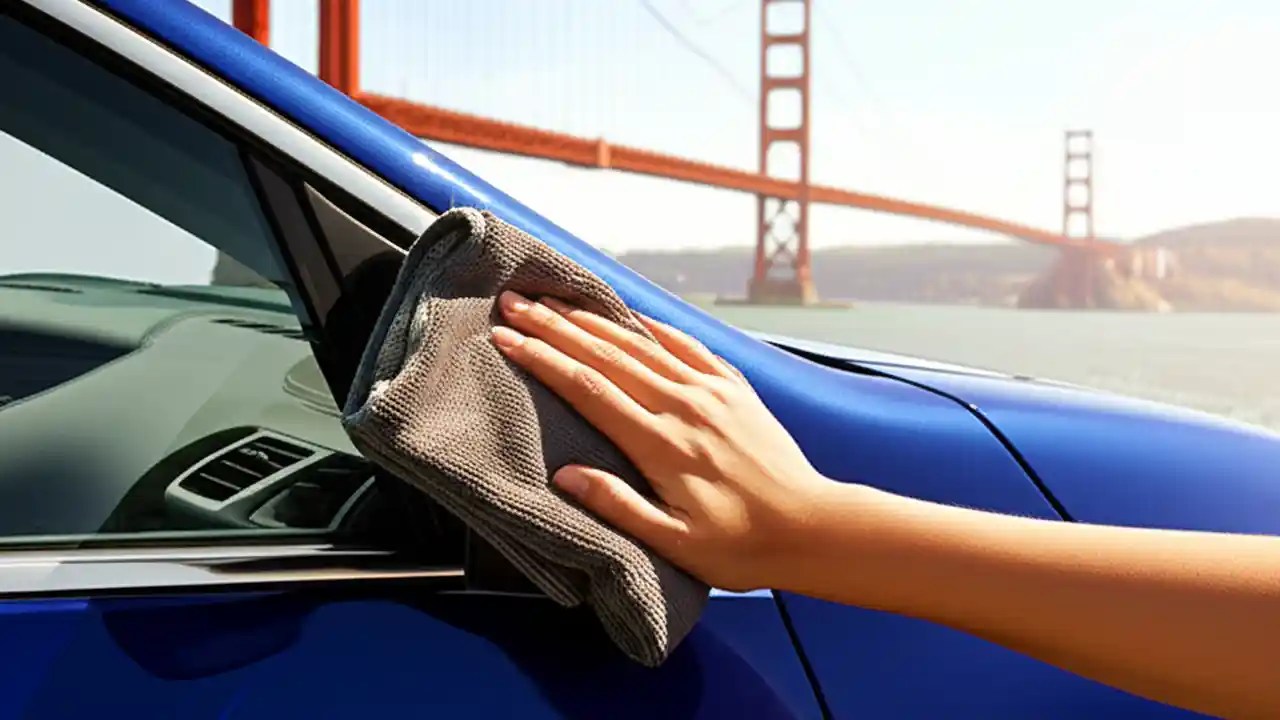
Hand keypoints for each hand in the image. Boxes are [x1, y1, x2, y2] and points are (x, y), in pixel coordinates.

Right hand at [490, 291, 833, 590]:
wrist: (812, 527)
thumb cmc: (740, 546)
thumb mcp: (674, 542)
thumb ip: (618, 506)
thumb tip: (565, 475)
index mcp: (662, 444)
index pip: (588, 388)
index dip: (544, 359)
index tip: (507, 338)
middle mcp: (684, 406)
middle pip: (607, 354)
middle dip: (556, 326)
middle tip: (515, 301)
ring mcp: (711, 391)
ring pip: (642, 342)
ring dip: (594, 319)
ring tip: (556, 300)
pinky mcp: (734, 388)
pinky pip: (686, 344)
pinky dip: (652, 325)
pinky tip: (629, 315)